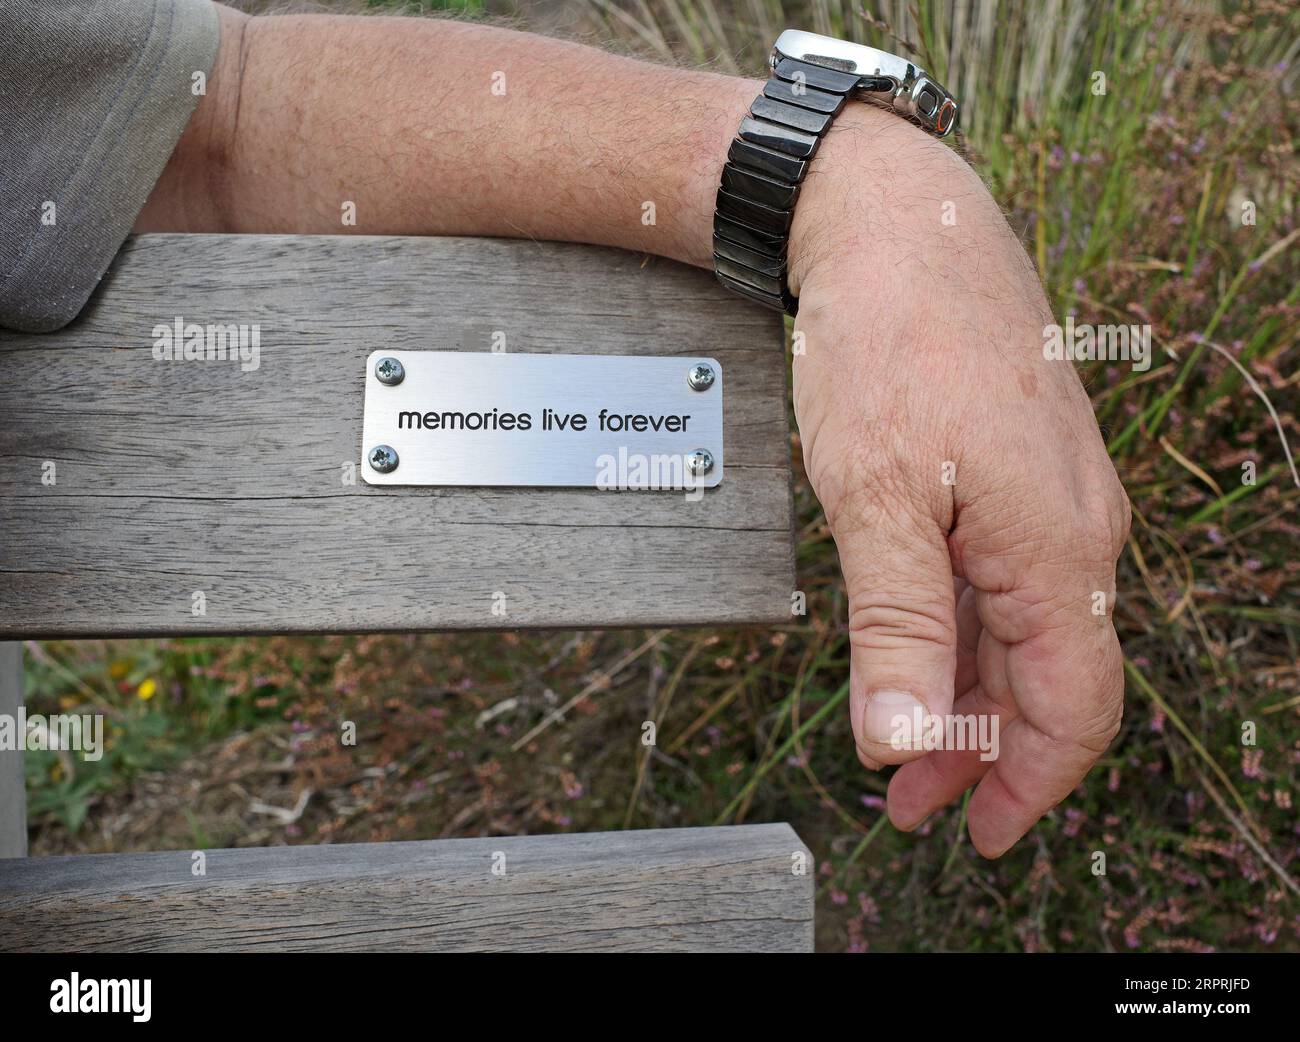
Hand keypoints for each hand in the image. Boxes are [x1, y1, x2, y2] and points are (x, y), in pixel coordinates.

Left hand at [787, 106, 1130, 856]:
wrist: (896, 223)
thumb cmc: (889, 346)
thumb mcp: (876, 500)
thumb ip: (895, 627)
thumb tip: (898, 742)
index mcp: (1057, 549)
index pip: (1073, 706)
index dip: (1029, 782)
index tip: (978, 832)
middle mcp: (1071, 529)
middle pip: (1043, 676)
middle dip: (978, 749)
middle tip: (908, 801)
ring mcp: (1045, 496)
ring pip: (1017, 628)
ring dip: (962, 694)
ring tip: (900, 744)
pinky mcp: (1011, 469)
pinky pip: (998, 575)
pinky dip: (958, 630)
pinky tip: (915, 651)